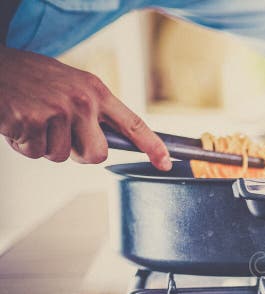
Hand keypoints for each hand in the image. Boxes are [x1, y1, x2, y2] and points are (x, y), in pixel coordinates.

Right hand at [0, 47, 170, 169]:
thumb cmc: (30, 77)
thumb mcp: (70, 85)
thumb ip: (90, 110)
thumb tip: (103, 143)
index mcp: (95, 91)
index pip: (133, 124)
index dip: (153, 146)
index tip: (166, 163)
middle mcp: (82, 101)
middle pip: (97, 154)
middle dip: (78, 153)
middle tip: (58, 133)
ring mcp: (57, 111)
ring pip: (61, 156)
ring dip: (44, 145)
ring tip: (32, 119)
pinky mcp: (31, 121)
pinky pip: (34, 152)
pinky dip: (22, 143)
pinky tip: (16, 120)